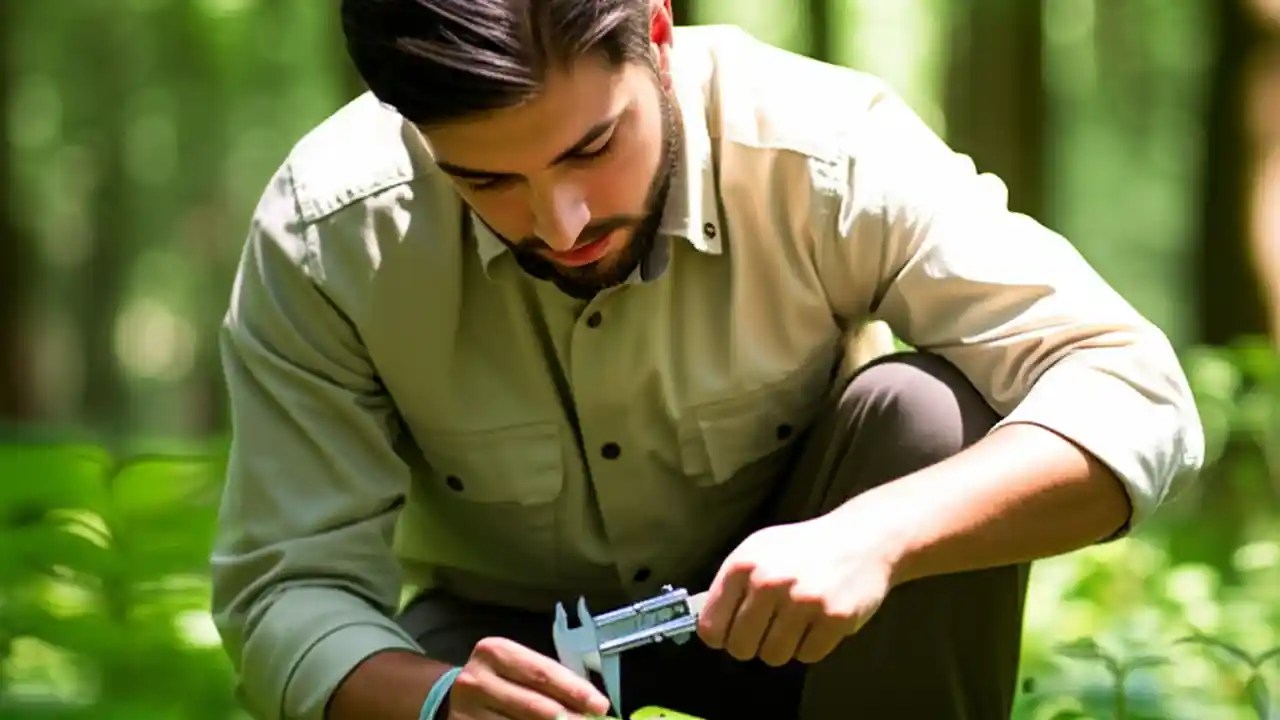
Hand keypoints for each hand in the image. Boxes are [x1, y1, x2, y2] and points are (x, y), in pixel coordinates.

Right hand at [445, 637, 611, 718]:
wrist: (454, 698)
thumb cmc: (500, 679)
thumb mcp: (519, 667)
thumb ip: (550, 680)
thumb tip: (592, 703)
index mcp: (495, 652)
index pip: (542, 672)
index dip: (574, 690)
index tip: (601, 705)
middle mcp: (477, 680)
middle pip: (534, 705)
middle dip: (570, 718)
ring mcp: (468, 711)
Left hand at [695, 512, 898, 666]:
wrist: (863, 537)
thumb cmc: (802, 548)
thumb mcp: (758, 551)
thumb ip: (732, 586)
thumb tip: (707, 627)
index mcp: (742, 565)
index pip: (710, 627)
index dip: (721, 636)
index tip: (733, 632)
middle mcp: (768, 582)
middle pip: (740, 648)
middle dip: (752, 645)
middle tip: (769, 629)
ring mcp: (803, 601)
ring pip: (774, 656)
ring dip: (783, 647)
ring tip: (796, 623)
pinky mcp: (834, 618)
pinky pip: (808, 656)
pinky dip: (812, 646)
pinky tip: (819, 622)